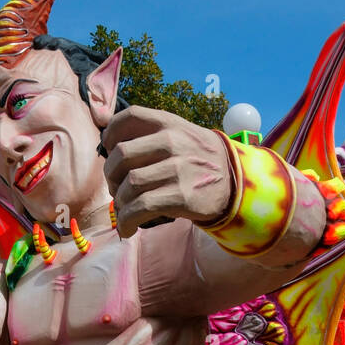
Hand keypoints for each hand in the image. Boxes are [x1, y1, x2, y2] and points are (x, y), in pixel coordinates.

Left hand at [103, 107, 232, 237]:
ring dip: (119, 203)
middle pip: (121, 155)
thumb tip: (111, 148)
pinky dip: (126, 221)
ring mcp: (177, 169)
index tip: (108, 150)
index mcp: (170, 123)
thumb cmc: (200, 160)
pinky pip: (140, 208)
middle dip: (111, 177)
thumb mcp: (183, 134)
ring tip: (124, 211)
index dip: (110, 133)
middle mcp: (172, 142)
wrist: (236, 183)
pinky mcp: (181, 196)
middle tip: (117, 189)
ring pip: (129, 185)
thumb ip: (153, 135)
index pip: (129, 116)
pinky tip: (127, 228)